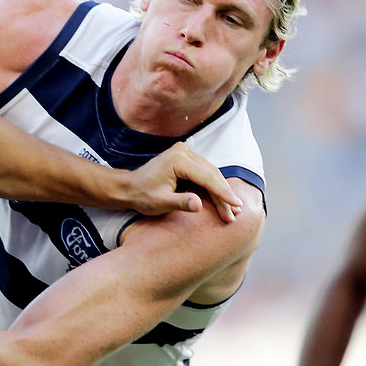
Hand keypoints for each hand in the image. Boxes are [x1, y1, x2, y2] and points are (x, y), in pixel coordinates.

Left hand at [126, 142, 243, 221]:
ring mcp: (185, 152)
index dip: (223, 193)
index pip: (207, 177)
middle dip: (224, 195)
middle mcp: (183, 151)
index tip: (236, 206)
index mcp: (177, 160)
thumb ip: (180, 202)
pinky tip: (222, 199)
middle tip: (235, 213)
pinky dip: (214, 186)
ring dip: (221, 191)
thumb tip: (198, 205)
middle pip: (212, 175)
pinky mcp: (186, 158)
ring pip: (211, 173)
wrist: (129, 187)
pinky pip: (205, 172)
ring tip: (232, 209)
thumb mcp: (160, 203)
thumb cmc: (142, 196)